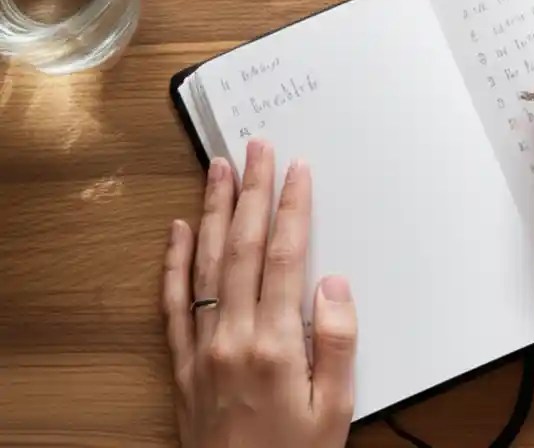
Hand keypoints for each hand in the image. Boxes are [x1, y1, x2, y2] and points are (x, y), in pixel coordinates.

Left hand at [161, 140, 356, 447]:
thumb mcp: (336, 409)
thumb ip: (337, 343)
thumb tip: (334, 285)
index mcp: (275, 345)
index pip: (283, 258)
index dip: (291, 208)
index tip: (296, 171)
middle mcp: (232, 338)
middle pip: (240, 248)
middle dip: (251, 192)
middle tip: (256, 148)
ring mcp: (202, 348)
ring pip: (203, 264)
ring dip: (211, 212)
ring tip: (218, 169)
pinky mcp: (182, 364)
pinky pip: (172, 303)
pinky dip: (172, 262)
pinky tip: (176, 230)